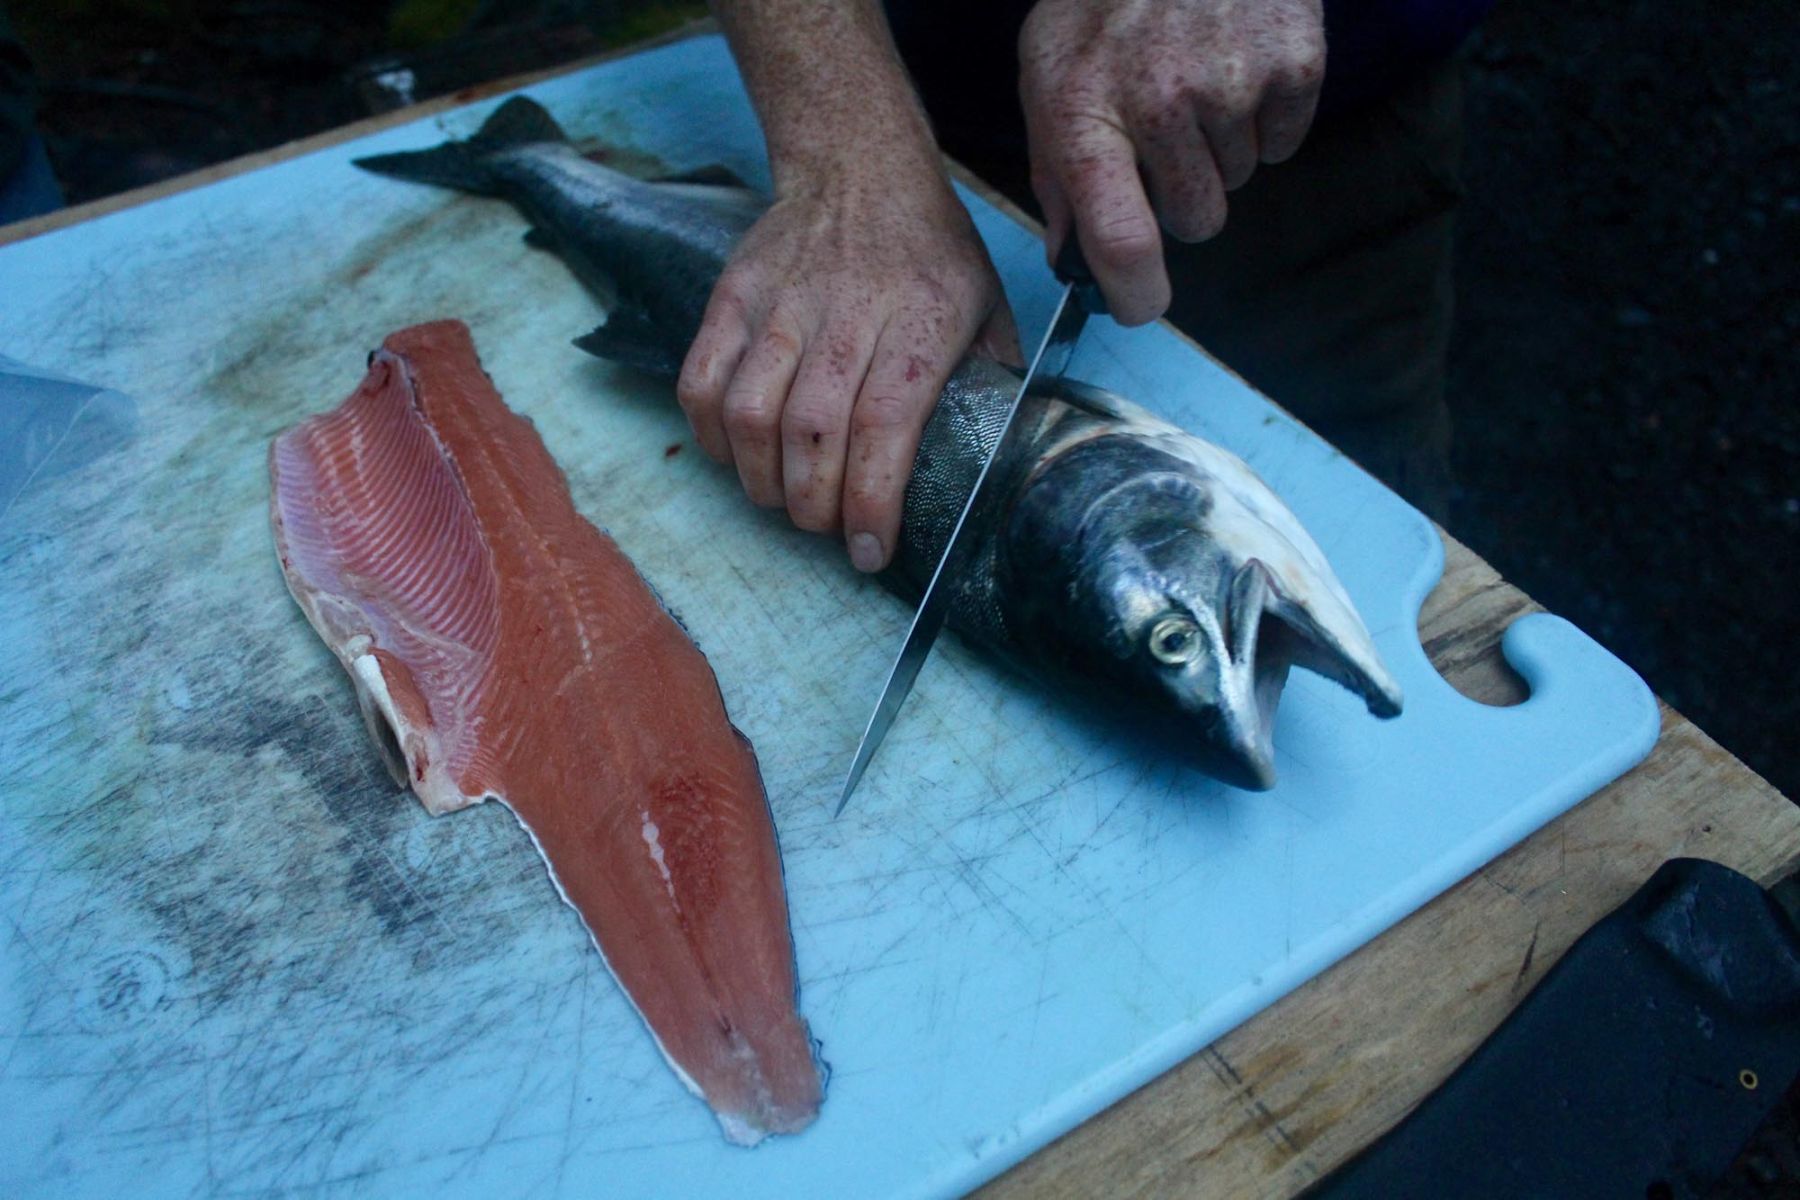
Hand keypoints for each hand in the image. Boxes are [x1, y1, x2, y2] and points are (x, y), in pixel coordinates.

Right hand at [678, 172, 1017, 571]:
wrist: (858, 166)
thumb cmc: (929, 250)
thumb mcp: (987, 308)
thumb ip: (991, 384)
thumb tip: (997, 462)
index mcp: (919, 322)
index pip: (883, 427)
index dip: (871, 501)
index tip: (871, 550)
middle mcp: (845, 314)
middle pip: (811, 433)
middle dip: (814, 505)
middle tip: (826, 528)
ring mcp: (780, 305)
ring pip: (749, 415)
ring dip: (762, 480)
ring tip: (783, 499)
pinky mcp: (732, 297)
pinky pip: (701, 381)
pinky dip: (710, 435)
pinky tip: (736, 456)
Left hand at [1019, 0, 1326, 322]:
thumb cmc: (1104, 1)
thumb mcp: (1050, 74)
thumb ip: (1057, 170)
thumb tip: (1071, 256)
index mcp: (1087, 112)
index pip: (1120, 238)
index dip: (1134, 293)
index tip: (1139, 304)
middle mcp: (1161, 103)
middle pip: (1196, 221)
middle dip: (1184, 196)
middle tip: (1166, 136)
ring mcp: (1233, 83)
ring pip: (1241, 180)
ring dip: (1222, 150)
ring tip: (1197, 81)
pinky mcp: (1292, 64)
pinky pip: (1285, 142)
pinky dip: (1267, 119)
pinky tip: (1238, 67)